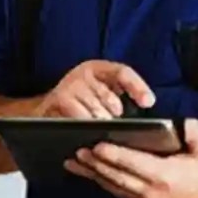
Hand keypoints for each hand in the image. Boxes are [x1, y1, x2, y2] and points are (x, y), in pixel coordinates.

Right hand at [35, 60, 154, 118]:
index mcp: (98, 67)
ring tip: (97, 126)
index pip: (123, 72)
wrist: (49, 108)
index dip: (138, 87)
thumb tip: (147, 103)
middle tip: (113, 121)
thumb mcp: (103, 91)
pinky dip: (87, 127)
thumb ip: (124, 93)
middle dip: (116, 115)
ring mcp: (69, 86)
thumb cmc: (83, 102)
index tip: (149, 103)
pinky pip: (82, 119)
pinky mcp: (58, 101)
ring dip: (101, 123)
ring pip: (97, 112)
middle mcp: (82, 73)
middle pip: (111, 99)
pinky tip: (86, 130)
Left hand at [65, 119, 197, 197]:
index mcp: (167, 174)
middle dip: (95, 163)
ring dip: (92, 173)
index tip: (97, 146)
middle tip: (78, 150)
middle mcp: (153, 191)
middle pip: (118, 176)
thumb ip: (188, 128)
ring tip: (73, 161)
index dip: (114, 155)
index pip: (135, 163)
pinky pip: (117, 192)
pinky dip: (101, 181)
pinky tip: (87, 171)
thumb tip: (171, 122)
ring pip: (113, 186)